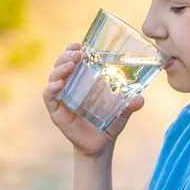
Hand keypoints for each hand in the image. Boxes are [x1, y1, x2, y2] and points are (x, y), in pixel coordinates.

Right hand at [43, 42, 144, 157]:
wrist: (100, 145)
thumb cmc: (109, 123)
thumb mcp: (122, 112)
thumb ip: (130, 105)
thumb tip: (140, 99)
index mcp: (84, 79)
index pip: (74, 58)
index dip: (74, 49)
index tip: (80, 44)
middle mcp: (70, 85)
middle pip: (62, 64)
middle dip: (67, 56)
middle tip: (77, 54)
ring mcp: (61, 97)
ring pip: (54, 76)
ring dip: (60, 68)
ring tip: (71, 65)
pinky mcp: (56, 111)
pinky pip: (49, 96)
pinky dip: (51, 88)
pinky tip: (59, 85)